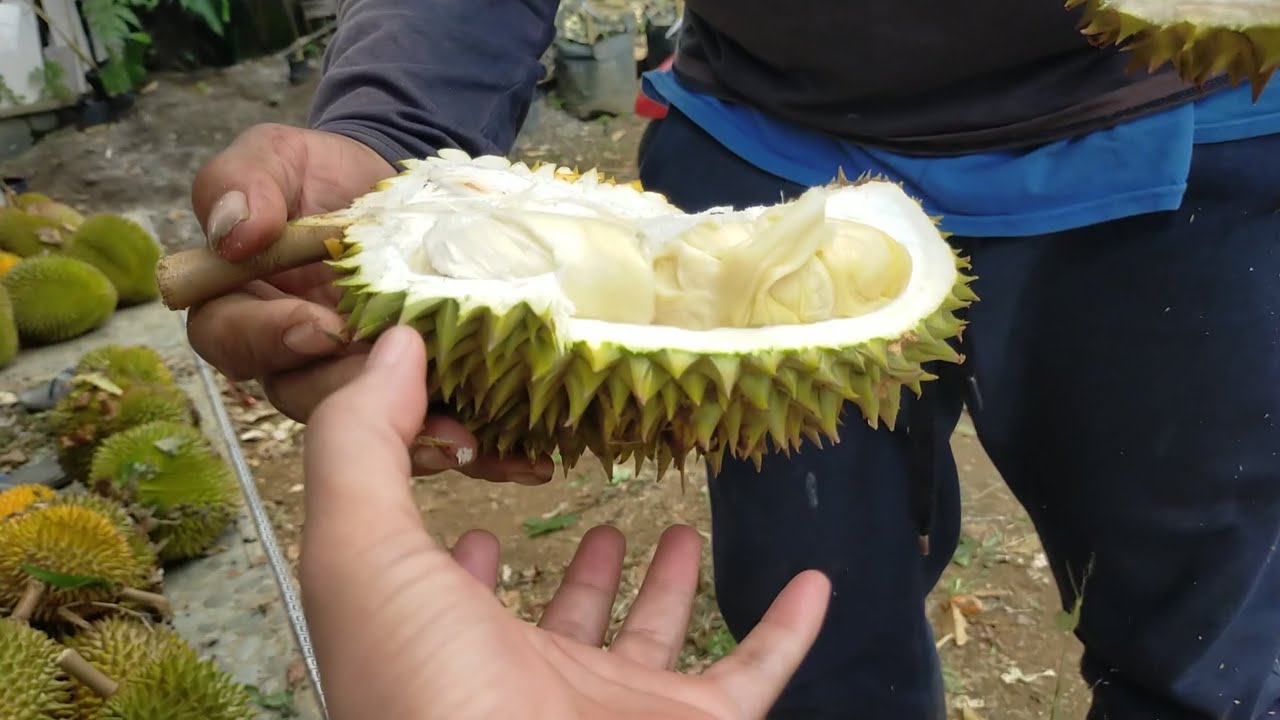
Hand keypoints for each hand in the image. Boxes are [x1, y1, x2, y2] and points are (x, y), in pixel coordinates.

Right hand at [185, 124, 553, 483]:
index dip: (274, 340)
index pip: (236, 340)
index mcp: (244, 311)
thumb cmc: (322, 176)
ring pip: (373, 431)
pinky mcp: (415, 398)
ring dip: (419, 440)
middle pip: (308, 398)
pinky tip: (527, 459)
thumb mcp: (276, 157)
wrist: (395, 189)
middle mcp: (295, 363)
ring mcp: (357, 385)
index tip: (325, 328)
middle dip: (359, 401)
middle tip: (407, 389)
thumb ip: (244, 182)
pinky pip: (441, 432)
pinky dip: (486, 452)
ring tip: (467, 441)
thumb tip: (234, 233)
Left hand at [299, 325, 832, 719]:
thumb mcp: (364, 552)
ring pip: (651, 643)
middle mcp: (531, 687)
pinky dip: (789, 632)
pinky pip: (755, 674)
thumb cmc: (426, 697)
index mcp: (452, 649)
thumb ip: (364, 446)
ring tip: (673, 534)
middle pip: (563, 619)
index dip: (462, 553)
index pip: (455, 592)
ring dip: (665, 591)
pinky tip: (812, 583)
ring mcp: (616, 715)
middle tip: (595, 520)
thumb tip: (392, 342)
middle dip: (579, 570)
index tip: (482, 501)